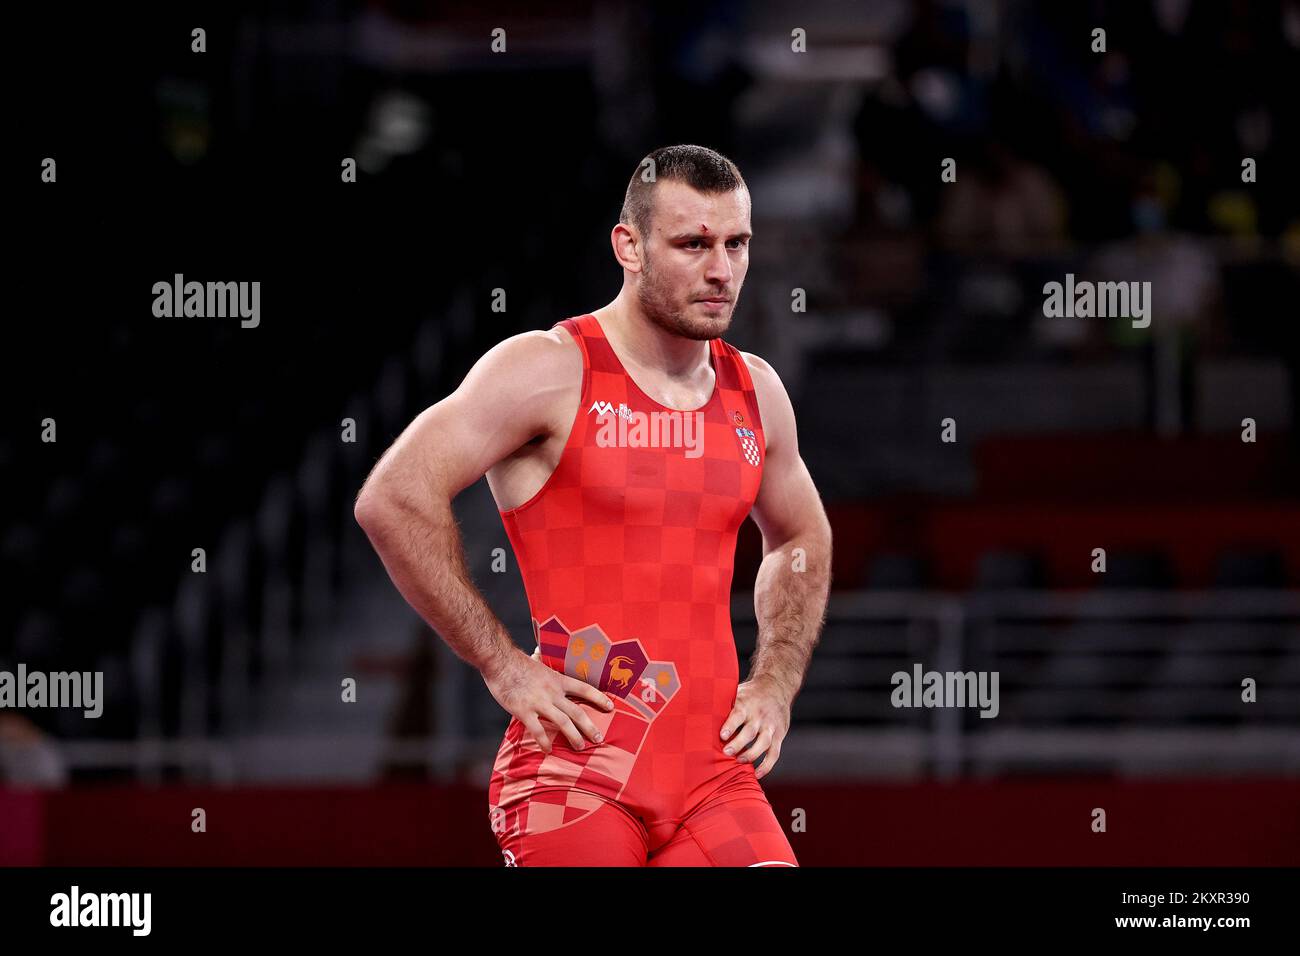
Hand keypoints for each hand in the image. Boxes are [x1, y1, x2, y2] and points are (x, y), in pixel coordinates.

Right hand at [483, 648, 613, 752]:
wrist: (499, 661)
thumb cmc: (516, 662)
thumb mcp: (537, 662)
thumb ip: (543, 663)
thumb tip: (540, 652)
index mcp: (557, 680)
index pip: (584, 689)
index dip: (599, 698)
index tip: (611, 707)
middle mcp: (552, 692)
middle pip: (577, 712)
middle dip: (590, 727)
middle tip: (599, 738)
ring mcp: (539, 702)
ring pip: (563, 722)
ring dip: (574, 736)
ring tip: (581, 747)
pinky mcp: (524, 711)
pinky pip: (538, 730)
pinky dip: (544, 741)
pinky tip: (548, 750)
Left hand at [719, 676, 790, 779]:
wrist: (777, 686)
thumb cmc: (749, 694)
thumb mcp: (736, 692)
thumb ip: (722, 703)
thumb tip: (694, 710)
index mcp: (746, 704)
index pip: (738, 714)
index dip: (730, 725)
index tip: (722, 735)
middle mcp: (759, 715)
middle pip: (750, 731)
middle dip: (739, 743)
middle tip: (726, 752)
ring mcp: (770, 726)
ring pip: (764, 742)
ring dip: (752, 754)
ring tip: (739, 762)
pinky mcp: (779, 735)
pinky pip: (774, 753)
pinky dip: (767, 765)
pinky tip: (757, 774)